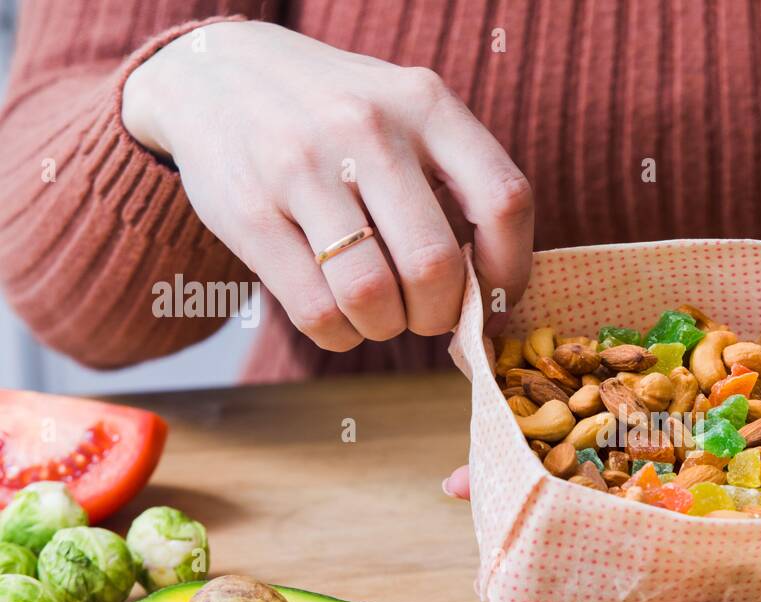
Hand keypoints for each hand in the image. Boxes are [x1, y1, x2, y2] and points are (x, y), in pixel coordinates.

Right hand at [122, 21, 532, 349]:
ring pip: (371, 296)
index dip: (509, 270)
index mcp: (425, 103)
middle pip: (434, 265)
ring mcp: (302, 167)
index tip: (494, 296)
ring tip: (382, 314)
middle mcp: (367, 128)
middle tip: (427, 313)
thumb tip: (492, 295)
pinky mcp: (250, 212)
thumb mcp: (406, 112)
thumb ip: (457, 181)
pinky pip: (316, 311)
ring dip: (386, 328)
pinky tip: (340, 316)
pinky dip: (340, 335)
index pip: (502, 201)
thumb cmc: (338, 115)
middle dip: (440, 314)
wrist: (216, 71)